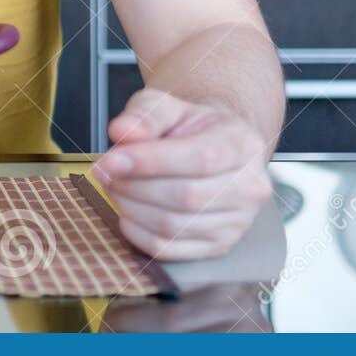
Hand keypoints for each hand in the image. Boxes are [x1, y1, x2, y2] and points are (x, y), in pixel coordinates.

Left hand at [92, 87, 271, 260]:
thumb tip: (122, 131)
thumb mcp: (167, 107)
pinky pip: (171, 249)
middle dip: (135, 186)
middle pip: (186, 195)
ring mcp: (238, 221)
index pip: (199, 159)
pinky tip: (127, 214)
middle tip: (106, 173)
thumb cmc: (190, 128)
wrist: (214, 149)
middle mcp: (249, 186)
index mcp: (242, 144)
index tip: (110, 161)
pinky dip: (139, 234)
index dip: (149, 162)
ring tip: (115, 188)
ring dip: (133, 209)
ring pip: (175, 225)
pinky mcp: (219, 246)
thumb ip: (145, 115)